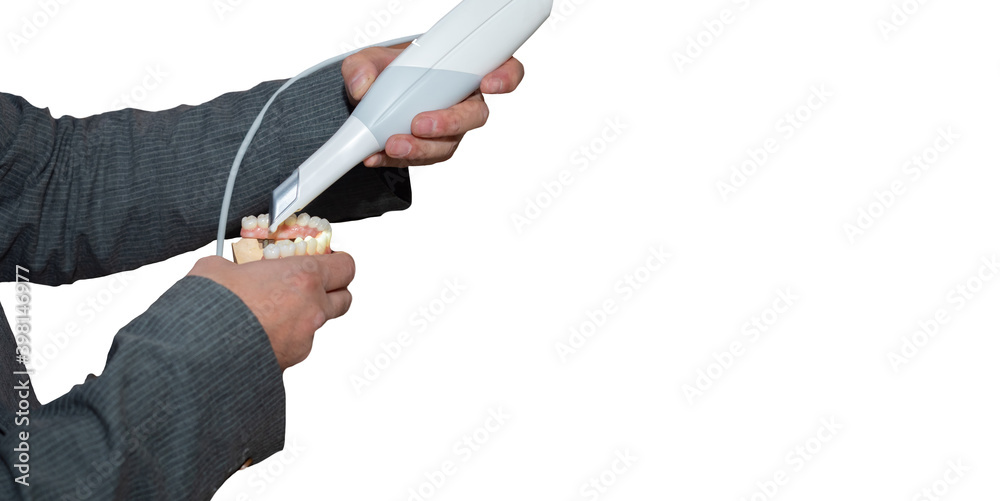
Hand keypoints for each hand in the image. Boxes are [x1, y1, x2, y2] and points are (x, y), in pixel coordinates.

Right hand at [187, 253, 354, 370]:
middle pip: (344, 298)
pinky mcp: (290, 361)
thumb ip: (237, 264)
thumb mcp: (219, 267)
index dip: (336, 261)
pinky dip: (283, 338)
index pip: (346, 266)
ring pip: (318, 324)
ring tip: (272, 311)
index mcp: (304, 277)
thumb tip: (228, 267)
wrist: (200, 351)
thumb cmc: (214, 306)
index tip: (325, 258)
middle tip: (307, 285)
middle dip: (331, 290)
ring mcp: (304, 339)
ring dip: (303, 316)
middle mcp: (312, 309)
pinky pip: (295, 345)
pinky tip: (258, 333)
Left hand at [341, 45, 524, 167]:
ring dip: (421, 147)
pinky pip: (424, 158)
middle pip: (475, 115)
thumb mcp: (367, 60)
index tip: (490, 82)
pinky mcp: (432, 148)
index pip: (502, 68)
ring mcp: (451, 127)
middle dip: (449, 122)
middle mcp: (464, 99)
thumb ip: (362, 67)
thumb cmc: (385, 71)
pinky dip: (398, 158)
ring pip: (449, 143)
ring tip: (392, 145)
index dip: (505, 77)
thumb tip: (363, 86)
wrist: (371, 99)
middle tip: (420, 124)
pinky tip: (378, 155)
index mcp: (463, 67)